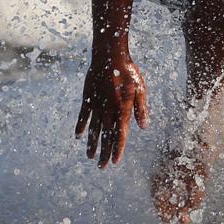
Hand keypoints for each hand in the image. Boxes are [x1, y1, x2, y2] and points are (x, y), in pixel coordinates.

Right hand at [74, 52, 148, 166]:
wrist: (110, 56)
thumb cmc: (129, 72)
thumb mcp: (140, 89)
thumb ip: (141, 108)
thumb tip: (144, 126)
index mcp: (123, 109)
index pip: (120, 134)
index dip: (118, 149)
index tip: (115, 162)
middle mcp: (109, 110)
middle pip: (106, 136)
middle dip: (104, 152)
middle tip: (102, 167)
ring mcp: (97, 105)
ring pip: (94, 129)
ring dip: (92, 144)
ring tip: (90, 157)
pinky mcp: (88, 98)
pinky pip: (83, 115)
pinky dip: (81, 126)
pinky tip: (78, 137)